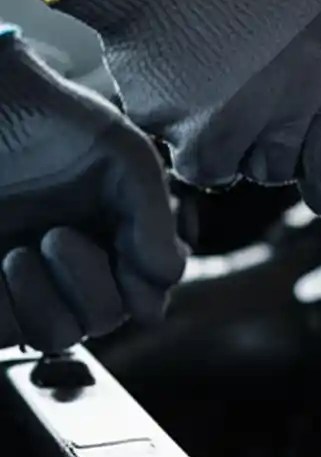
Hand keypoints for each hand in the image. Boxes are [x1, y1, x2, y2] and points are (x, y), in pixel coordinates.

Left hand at [0, 32, 185, 350]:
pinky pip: (5, 333)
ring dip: (44, 298)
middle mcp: (76, 265)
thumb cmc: (51, 121)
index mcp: (119, 238)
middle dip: (88, 283)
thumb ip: (155, 217)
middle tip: (57, 234)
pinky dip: (5, 305)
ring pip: (59, 336)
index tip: (131, 257)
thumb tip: (169, 275)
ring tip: (20, 251)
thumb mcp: (124, 157)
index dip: (145, 289)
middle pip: (106, 319)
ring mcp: (28, 281)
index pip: (148, 295)